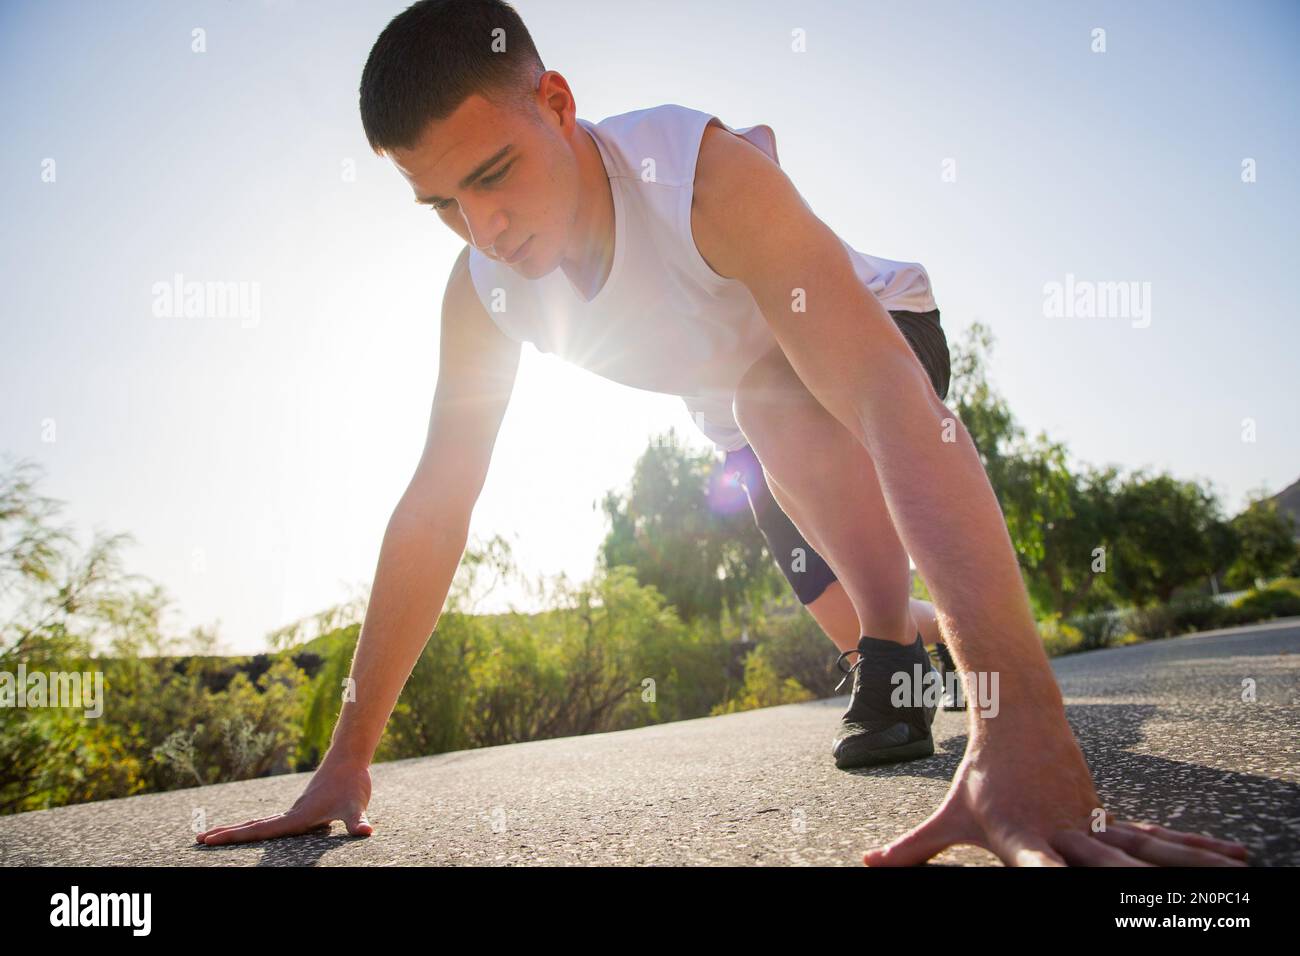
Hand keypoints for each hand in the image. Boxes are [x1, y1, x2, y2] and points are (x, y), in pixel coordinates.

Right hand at [196, 753, 372, 845]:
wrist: (349, 758)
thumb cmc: (351, 784)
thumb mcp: (355, 807)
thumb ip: (358, 823)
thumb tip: (366, 833)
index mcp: (296, 819)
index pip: (259, 831)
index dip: (233, 837)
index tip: (209, 839)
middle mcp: (290, 815)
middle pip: (252, 827)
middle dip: (225, 834)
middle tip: (197, 839)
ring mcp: (294, 811)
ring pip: (260, 824)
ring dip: (237, 831)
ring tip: (214, 836)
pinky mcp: (301, 809)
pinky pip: (273, 822)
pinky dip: (255, 828)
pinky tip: (253, 832)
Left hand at [862, 719, 1250, 865]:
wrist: (1018, 719)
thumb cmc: (983, 777)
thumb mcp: (949, 818)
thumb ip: (915, 849)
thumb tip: (869, 863)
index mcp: (1024, 841)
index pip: (1038, 870)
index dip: (1050, 878)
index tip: (1065, 884)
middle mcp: (1064, 834)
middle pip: (1106, 865)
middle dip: (1134, 882)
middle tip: (1160, 903)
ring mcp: (1092, 823)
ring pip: (1144, 849)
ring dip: (1186, 863)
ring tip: (1234, 873)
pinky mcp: (1110, 817)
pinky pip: (1156, 838)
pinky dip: (1194, 847)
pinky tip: (1230, 857)